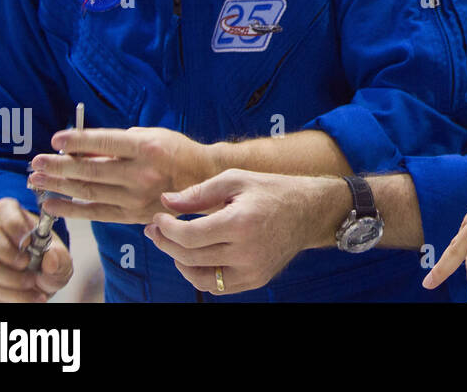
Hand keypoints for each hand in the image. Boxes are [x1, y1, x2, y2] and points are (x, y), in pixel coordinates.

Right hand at [0, 198, 73, 302]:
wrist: (40, 284)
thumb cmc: (50, 262)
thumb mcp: (62, 259)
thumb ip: (60, 258)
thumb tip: (50, 258)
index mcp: (15, 218)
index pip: (4, 208)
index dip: (13, 222)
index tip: (27, 240)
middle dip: (5, 251)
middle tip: (25, 263)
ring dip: (9, 277)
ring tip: (32, 283)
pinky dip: (11, 295)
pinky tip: (30, 297)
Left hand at [30, 126, 216, 224]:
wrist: (204, 180)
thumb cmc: (176, 152)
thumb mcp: (152, 136)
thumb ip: (118, 142)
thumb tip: (80, 148)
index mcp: (146, 148)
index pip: (103, 142)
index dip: (76, 140)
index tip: (55, 139)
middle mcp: (141, 173)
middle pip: (89, 170)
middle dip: (58, 166)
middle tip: (36, 162)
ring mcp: (136, 197)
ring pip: (88, 191)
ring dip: (57, 186)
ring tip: (36, 180)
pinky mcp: (133, 215)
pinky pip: (95, 213)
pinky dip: (70, 209)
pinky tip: (52, 204)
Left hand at [145, 169, 347, 295]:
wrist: (310, 212)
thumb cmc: (272, 191)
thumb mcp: (236, 180)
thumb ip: (199, 192)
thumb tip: (166, 202)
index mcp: (241, 222)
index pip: (189, 235)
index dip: (166, 228)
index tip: (157, 218)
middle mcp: (247, 251)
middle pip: (189, 256)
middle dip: (165, 242)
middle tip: (156, 229)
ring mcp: (252, 270)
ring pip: (199, 277)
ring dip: (179, 261)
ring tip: (175, 243)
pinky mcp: (256, 280)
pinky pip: (217, 286)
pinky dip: (199, 274)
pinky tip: (195, 256)